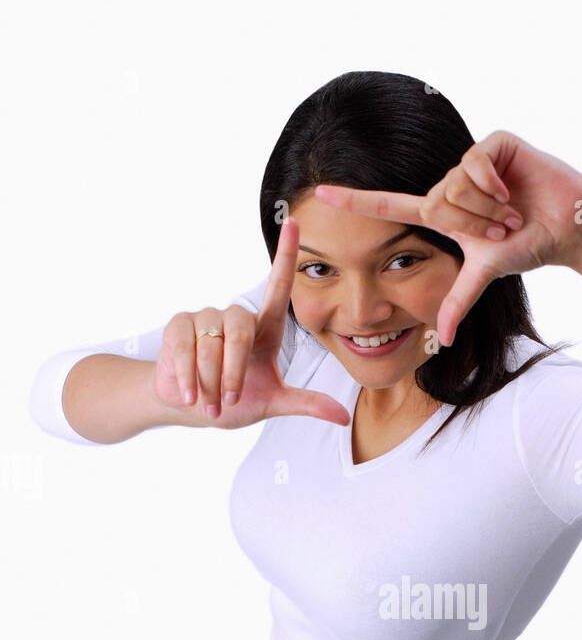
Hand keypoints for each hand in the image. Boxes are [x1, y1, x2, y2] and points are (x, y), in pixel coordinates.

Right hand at [153, 217, 350, 428]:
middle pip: (238, 334)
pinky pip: (184, 346)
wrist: (192, 407)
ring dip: (209, 381)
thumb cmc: (235, 400)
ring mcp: (207, 317)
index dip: (286, 254)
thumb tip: (344, 418)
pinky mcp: (179, 325)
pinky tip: (189, 393)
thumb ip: (305, 404)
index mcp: (265, 328)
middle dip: (232, 374)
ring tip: (210, 400)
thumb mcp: (273, 403)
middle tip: (229, 401)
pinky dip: (187, 375)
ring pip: (209, 345)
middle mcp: (237, 316)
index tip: (296, 222)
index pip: (279, 285)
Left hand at [314, 130, 581, 346]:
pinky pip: (475, 164)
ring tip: (511, 212)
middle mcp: (450, 184)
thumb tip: (445, 341)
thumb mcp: (485, 274)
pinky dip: (493, 184)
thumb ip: (459, 301)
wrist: (564, 226)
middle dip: (472, 226)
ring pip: (455, 186)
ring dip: (486, 209)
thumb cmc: (526, 246)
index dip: (355, 202)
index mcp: (440, 212)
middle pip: (436, 203)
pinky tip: (512, 189)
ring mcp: (470, 162)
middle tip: (500, 230)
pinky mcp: (493, 144)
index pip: (388, 206)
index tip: (319, 194)